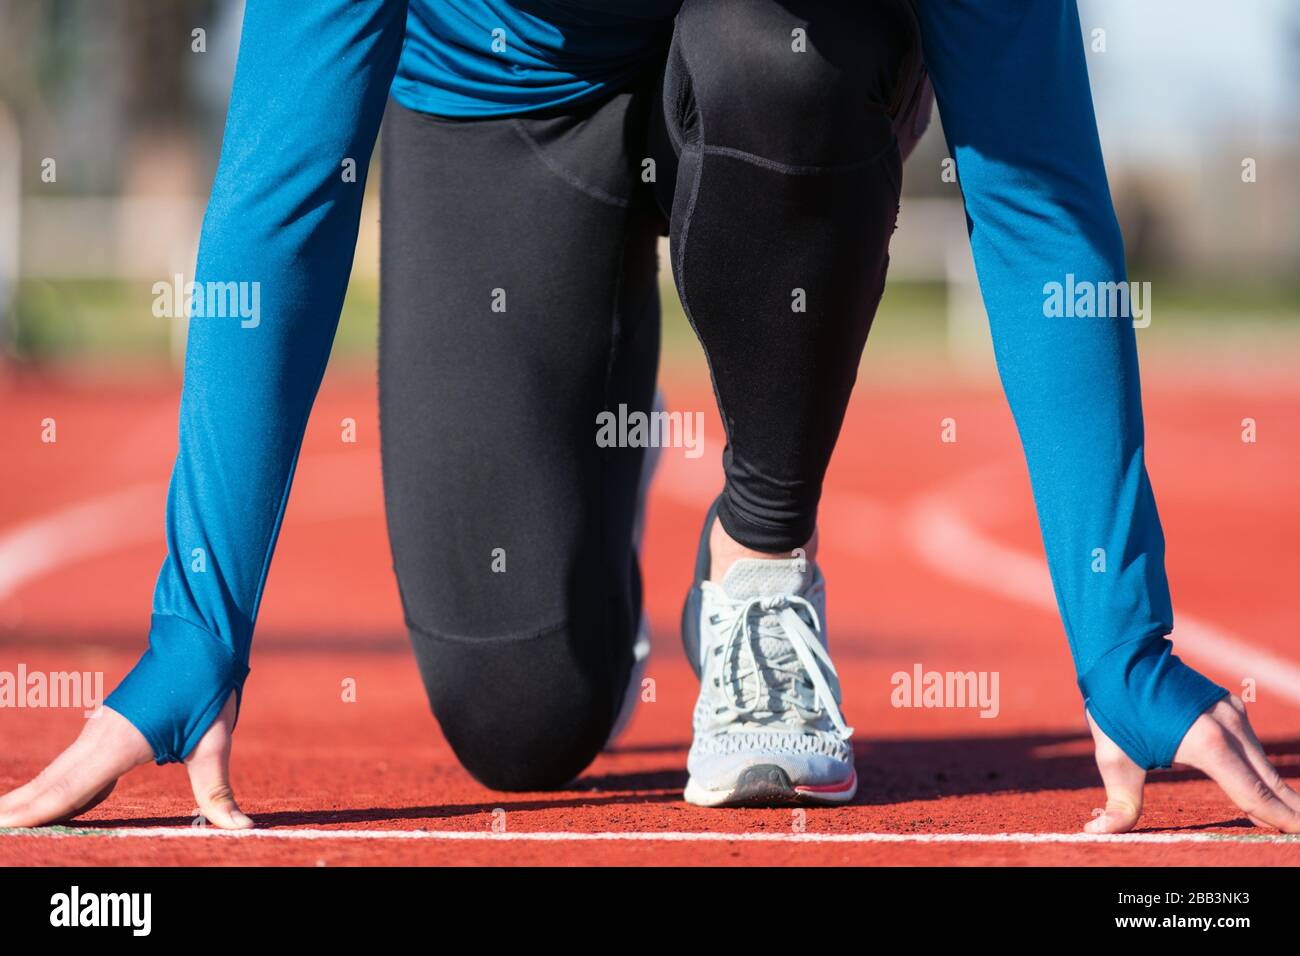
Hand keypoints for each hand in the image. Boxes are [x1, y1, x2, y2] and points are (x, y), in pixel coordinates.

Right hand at [0, 691, 252, 828]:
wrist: (199, 640)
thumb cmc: (206, 688)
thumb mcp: (215, 743)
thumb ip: (217, 791)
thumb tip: (242, 828)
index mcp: (120, 743)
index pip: (69, 788)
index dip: (35, 812)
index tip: (4, 825)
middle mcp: (101, 736)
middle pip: (52, 782)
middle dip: (19, 807)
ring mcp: (101, 730)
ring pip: (60, 772)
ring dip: (34, 797)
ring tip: (9, 819)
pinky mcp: (110, 728)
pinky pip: (77, 765)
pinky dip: (60, 787)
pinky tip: (58, 808)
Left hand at [1085, 695, 1299, 833]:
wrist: (1122, 654)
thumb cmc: (1116, 707)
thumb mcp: (1114, 759)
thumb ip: (1121, 803)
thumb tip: (1100, 831)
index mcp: (1207, 743)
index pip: (1253, 792)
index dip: (1278, 818)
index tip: (1297, 832)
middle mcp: (1229, 727)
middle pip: (1269, 780)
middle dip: (1289, 808)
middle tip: (1299, 832)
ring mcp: (1233, 713)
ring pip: (1262, 763)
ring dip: (1274, 791)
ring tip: (1285, 820)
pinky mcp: (1230, 705)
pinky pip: (1251, 746)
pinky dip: (1259, 770)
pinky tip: (1262, 791)